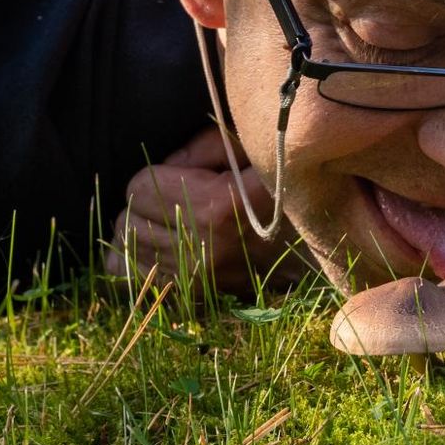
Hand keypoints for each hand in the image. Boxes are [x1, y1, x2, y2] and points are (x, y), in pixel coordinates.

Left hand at [106, 125, 281, 293]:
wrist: (318, 243)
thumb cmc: (282, 187)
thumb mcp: (248, 149)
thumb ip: (199, 147)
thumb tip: (163, 165)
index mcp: (216, 207)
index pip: (139, 188)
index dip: (153, 174)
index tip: (178, 175)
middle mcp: (203, 248)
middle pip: (126, 222)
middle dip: (140, 204)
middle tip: (167, 197)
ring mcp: (199, 279)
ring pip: (126, 253)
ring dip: (137, 233)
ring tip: (162, 221)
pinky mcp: (198, 297)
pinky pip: (137, 280)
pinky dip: (138, 262)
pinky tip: (156, 247)